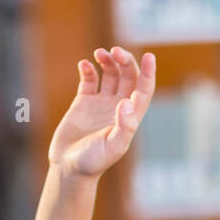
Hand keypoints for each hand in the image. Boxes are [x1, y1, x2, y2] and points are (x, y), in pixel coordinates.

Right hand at [48, 46, 155, 177]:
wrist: (69, 168)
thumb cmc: (93, 162)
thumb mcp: (113, 147)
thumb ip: (124, 127)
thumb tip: (127, 102)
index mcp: (130, 117)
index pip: (144, 90)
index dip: (148, 73)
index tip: (150, 56)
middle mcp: (118, 107)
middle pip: (128, 77)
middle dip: (125, 61)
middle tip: (115, 51)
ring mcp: (101, 103)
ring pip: (111, 74)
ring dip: (108, 61)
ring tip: (100, 53)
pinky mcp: (84, 102)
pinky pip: (89, 79)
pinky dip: (88, 69)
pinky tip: (84, 64)